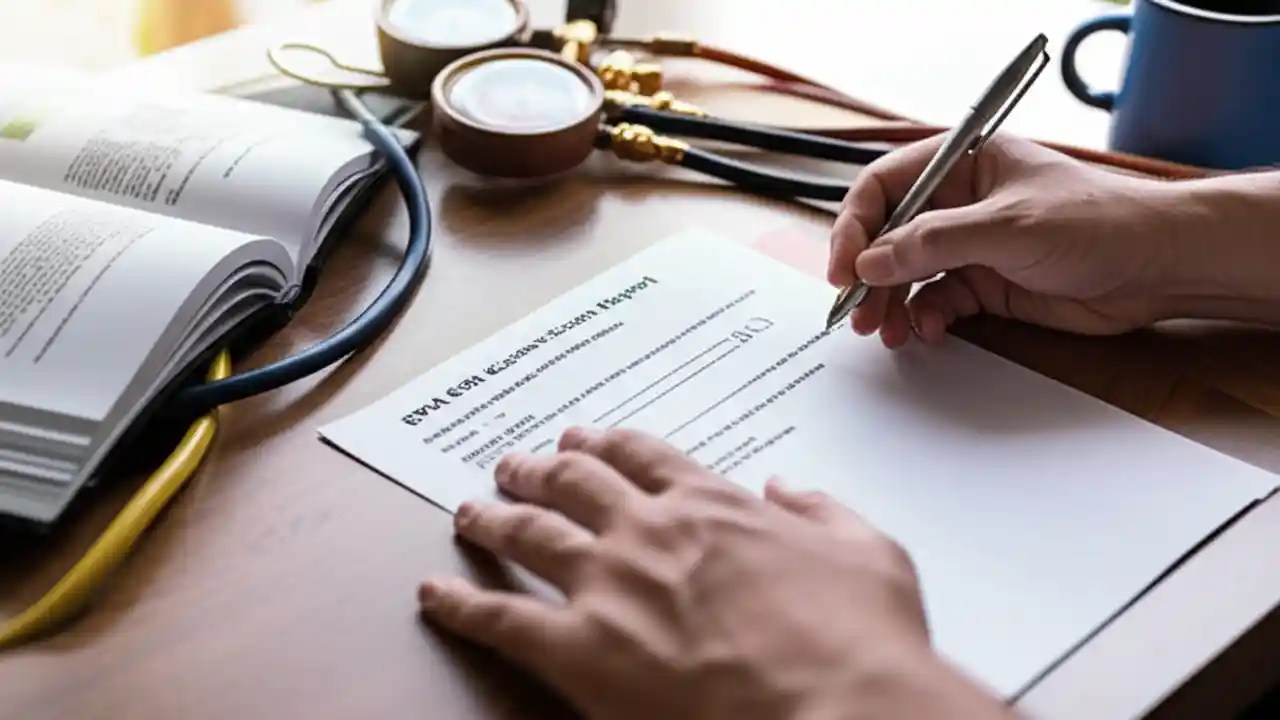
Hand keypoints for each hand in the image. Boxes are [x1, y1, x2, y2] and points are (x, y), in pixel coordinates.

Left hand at [417, 428, 1010, 719]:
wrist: (840, 707)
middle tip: (515, 462)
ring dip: (493, 515)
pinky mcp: (580, 650)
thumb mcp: (868, 551)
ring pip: (529, 532)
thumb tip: (789, 488)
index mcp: (713, 505)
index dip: (608, 443)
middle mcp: (650, 531)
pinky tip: (434, 593)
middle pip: (574, 481)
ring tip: (468, 509)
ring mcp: (609, 585)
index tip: (586, 437)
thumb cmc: (861, 639)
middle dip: (539, 467)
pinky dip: (460, 605)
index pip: (644, 456)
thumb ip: (820, 511)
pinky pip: (500, 620)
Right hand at [829, 134, 1189, 346]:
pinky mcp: (985, 284)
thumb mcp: (1008, 226)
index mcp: (961, 164)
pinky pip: (935, 301)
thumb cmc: (1099, 222)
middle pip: (888, 236)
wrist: (1159, 266)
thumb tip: (871, 260)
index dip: (856, 226)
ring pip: (907, 274)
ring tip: (882, 331)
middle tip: (855, 313)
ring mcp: (970, 245)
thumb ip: (934, 242)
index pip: (884, 187)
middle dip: (868, 275)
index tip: (845, 267)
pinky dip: (923, 318)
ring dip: (889, 302)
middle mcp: (958, 202)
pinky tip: (925, 331)